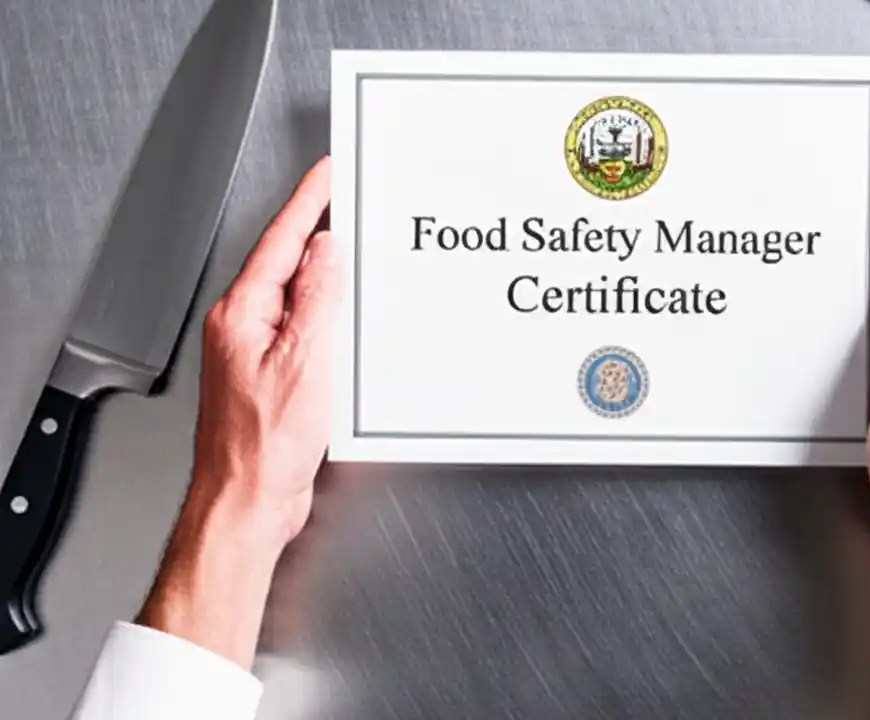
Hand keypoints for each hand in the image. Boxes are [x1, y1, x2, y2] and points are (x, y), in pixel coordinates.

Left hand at [138, 157, 340, 667]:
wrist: (246, 501)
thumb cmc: (263, 447)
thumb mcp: (305, 362)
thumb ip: (316, 300)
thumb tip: (325, 252)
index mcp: (242, 316)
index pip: (280, 242)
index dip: (307, 202)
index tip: (327, 174)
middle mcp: (239, 328)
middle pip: (282, 262)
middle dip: (314, 227)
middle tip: (343, 197)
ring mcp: (250, 351)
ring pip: (290, 293)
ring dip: (320, 271)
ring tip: (347, 247)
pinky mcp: (266, 374)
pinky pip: (297, 326)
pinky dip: (321, 311)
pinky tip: (338, 313)